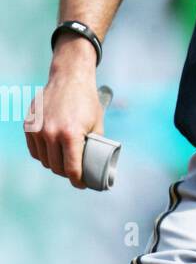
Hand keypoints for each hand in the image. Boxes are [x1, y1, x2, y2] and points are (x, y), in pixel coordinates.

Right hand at [24, 37, 103, 188]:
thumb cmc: (86, 102)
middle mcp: (51, 133)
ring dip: (54, 165)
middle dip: (67, 174)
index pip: (72, 169)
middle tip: (75, 174)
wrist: (69, 78)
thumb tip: (95, 164)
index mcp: (71, 135)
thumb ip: (94, 145)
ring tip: (64, 164)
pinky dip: (42, 155)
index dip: (78, 181)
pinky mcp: (29, 125)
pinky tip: (51, 155)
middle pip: (57, 167)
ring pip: (44, 160)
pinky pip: (34, 149)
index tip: (82, 184)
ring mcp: (38, 129)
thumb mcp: (97, 125)